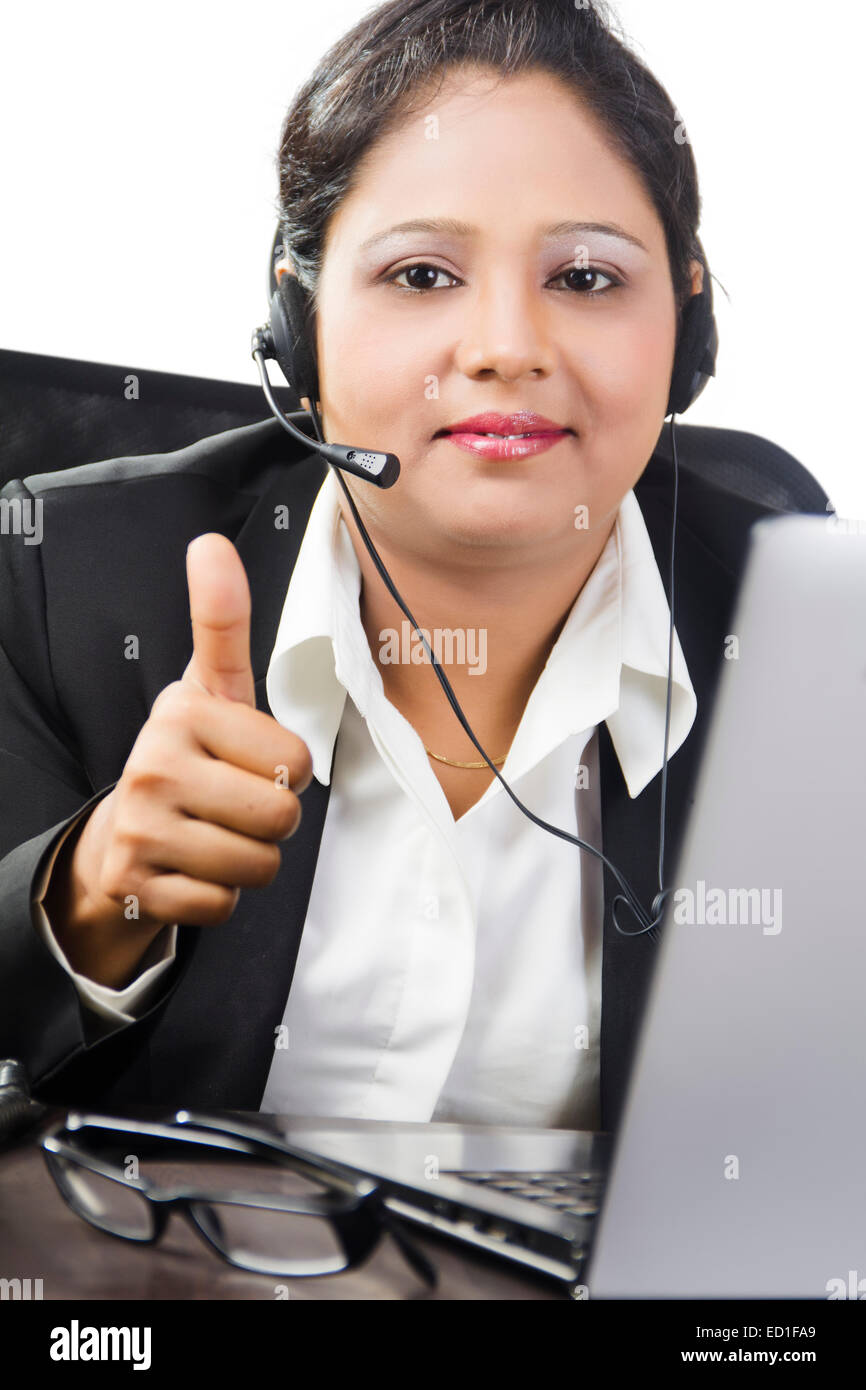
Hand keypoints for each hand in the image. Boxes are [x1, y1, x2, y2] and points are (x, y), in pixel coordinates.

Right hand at [46, 533, 311, 985]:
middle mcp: (152, 765)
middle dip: (275, 820)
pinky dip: (219, 896)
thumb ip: (222, 620)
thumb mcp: (211, 687)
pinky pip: (222, 904)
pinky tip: (193, 869)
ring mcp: (140, 828)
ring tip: (219, 835)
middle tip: (239, 804)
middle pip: (280, 816)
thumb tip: (210, 543)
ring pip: (256, 865)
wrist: (123, 832)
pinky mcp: (136, 884)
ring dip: (251, 860)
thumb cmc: (191, 754)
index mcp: (181, 711)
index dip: (288, 768)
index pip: (295, 759)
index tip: (252, 760)